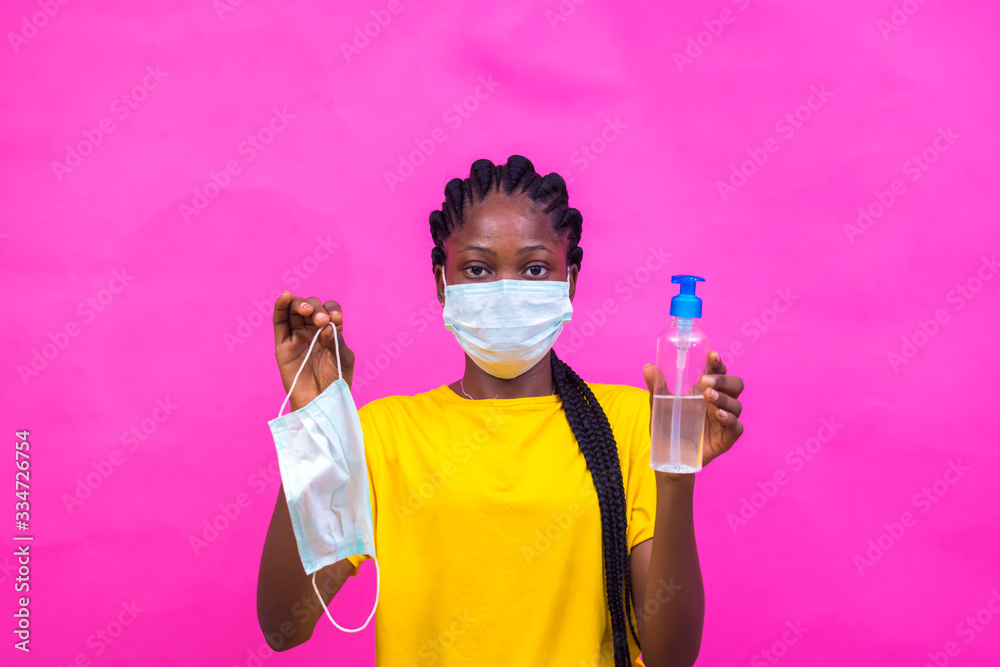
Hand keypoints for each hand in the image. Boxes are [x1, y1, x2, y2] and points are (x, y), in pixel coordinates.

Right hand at [272, 291, 354, 410]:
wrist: (321, 403)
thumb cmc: (335, 381)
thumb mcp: (343, 358)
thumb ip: (335, 339)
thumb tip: (325, 324)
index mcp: (329, 331)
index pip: (329, 310)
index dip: (332, 309)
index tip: (336, 319)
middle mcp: (312, 331)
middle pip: (312, 307)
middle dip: (317, 309)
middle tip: (322, 320)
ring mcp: (297, 336)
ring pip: (295, 311)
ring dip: (301, 305)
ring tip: (308, 311)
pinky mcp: (283, 345)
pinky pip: (279, 322)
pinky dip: (281, 306)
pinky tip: (286, 296)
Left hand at [643, 350, 744, 479]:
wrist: (668, 457)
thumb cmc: (668, 427)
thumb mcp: (660, 406)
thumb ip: (657, 388)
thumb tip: (649, 367)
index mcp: (705, 390)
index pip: (718, 372)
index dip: (717, 362)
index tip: (711, 355)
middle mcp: (719, 402)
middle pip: (735, 385)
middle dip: (723, 379)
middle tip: (705, 381)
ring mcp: (724, 420)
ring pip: (737, 404)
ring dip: (724, 398)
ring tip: (708, 396)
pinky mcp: (726, 438)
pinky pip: (737, 427)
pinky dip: (730, 419)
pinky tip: (719, 415)